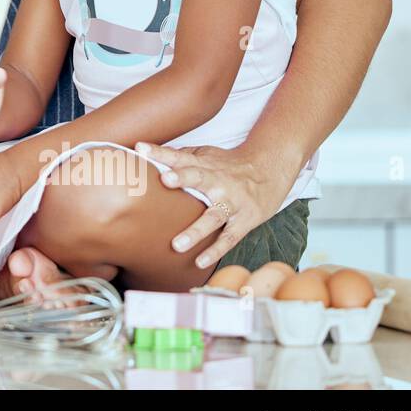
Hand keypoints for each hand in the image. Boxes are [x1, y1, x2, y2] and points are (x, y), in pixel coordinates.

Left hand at [136, 141, 292, 269]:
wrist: (270, 169)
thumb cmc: (228, 165)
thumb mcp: (205, 155)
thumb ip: (178, 157)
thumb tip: (143, 153)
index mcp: (204, 164)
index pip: (178, 156)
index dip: (159, 152)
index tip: (140, 148)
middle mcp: (218, 181)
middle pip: (199, 177)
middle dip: (182, 177)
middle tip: (165, 179)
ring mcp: (232, 201)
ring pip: (214, 216)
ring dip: (195, 231)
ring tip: (176, 245)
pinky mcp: (245, 220)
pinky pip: (229, 237)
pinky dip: (216, 251)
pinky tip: (199, 261)